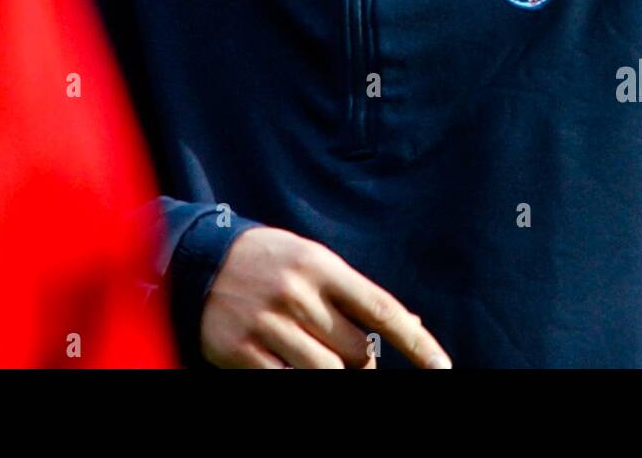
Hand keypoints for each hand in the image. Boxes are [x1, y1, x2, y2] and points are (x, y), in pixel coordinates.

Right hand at [199, 226, 451, 369]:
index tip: (442, 367)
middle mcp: (297, 294)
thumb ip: (354, 293)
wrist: (199, 258)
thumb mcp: (313, 262)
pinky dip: (297, 379)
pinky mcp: (241, 351)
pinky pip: (286, 382)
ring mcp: (268, 324)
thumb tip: (414, 324)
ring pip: (327, 373)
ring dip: (336, 377)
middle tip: (351, 356)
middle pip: (357, 350)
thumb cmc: (270, 261)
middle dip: (363, 363)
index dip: (417, 342)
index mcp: (321, 266)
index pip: (382, 309)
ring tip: (326, 363)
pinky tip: (290, 365)